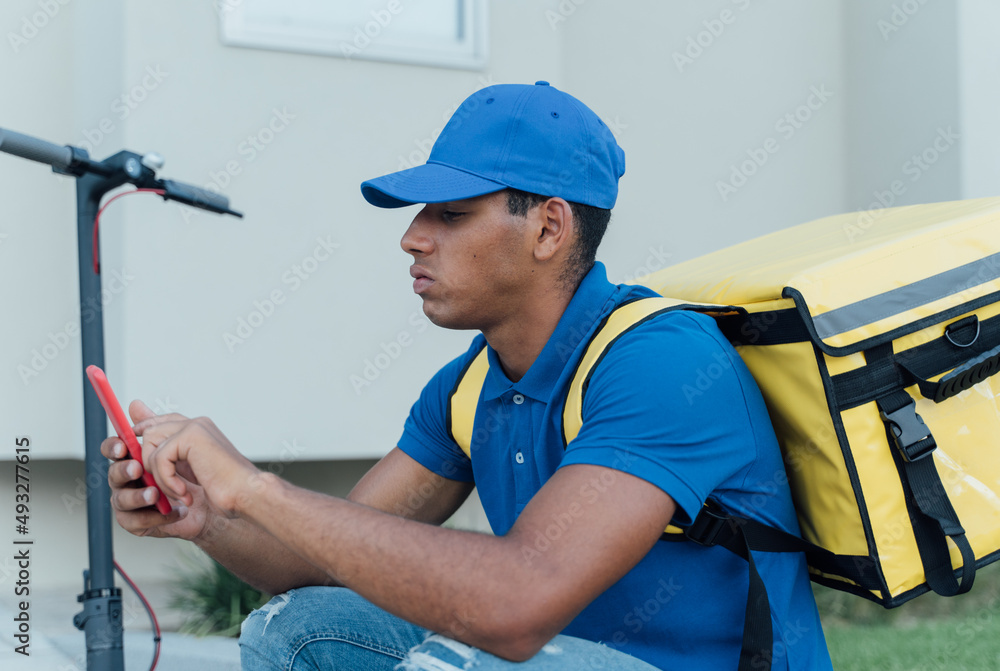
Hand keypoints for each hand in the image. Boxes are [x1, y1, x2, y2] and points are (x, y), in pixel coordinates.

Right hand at [102, 400, 207, 539]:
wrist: (221, 500)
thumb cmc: (197, 472)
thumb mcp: (181, 443)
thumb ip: (156, 426)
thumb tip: (135, 404)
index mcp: (135, 457)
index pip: (115, 449)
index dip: (113, 447)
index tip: (124, 446)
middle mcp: (130, 479)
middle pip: (113, 473)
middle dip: (123, 471)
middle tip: (138, 470)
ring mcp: (133, 502)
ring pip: (120, 499)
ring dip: (138, 496)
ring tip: (157, 495)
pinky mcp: (141, 523)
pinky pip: (135, 522)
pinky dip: (157, 517)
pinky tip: (177, 511)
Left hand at [133, 406, 261, 518]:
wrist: (247, 495)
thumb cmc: (227, 488)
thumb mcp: (191, 471)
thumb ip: (172, 457)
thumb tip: (152, 450)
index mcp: (200, 430)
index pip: (163, 421)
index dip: (146, 432)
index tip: (138, 447)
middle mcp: (197, 424)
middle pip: (150, 430)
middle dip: (147, 460)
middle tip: (162, 485)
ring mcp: (194, 427)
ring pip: (151, 444)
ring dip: (159, 476)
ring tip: (179, 492)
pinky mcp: (191, 436)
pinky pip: (159, 457)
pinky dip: (167, 481)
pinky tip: (185, 492)